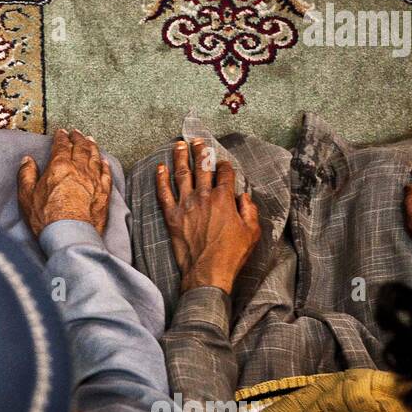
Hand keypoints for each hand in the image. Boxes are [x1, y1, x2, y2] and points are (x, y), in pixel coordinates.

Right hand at [17, 128, 111, 238]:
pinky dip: (105, 165)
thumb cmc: (46, 217)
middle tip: (76, 132)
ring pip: (95, 157)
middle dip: (78, 138)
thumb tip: (27, 160)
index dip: (61, 137)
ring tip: (90, 140)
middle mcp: (79, 169)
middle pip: (81, 148)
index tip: (61, 132)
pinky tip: (104, 161)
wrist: (69, 234)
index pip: (61, 146)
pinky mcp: (104, 193)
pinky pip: (106, 174)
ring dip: (92, 147)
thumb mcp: (27, 195)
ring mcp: (94, 180)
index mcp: (59, 166)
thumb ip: (26, 175)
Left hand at [155, 138, 259, 293]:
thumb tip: (243, 197)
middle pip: (202, 167)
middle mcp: (204, 197)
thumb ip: (249, 210)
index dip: (225, 165)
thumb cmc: (231, 254)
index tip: (223, 161)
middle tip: (198, 139)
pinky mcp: (171, 216)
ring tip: (179, 145)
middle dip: (201, 151)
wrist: (207, 272)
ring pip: (182, 174)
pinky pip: (163, 193)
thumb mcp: (252, 232)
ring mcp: (186, 205)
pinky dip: (160, 179)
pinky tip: (160, 167)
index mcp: (225, 199)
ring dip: (181, 157)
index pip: (225, 174)